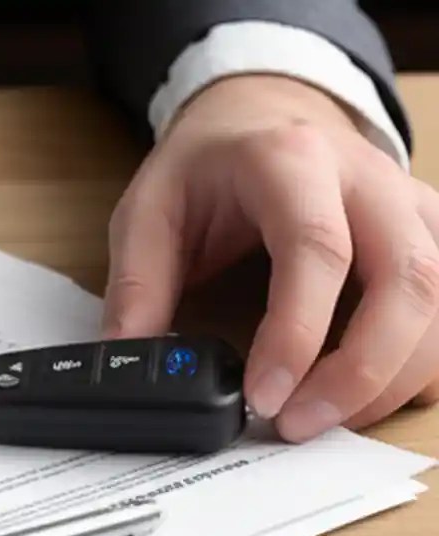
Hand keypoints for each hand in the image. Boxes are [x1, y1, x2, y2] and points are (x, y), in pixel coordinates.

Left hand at [104, 74, 438, 441]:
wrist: (260, 110)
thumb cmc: (207, 164)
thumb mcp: (148, 210)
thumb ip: (138, 287)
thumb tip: (129, 362)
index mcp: (291, 162)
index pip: (317, 250)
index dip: (298, 334)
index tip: (265, 396)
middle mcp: (369, 180)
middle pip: (408, 281)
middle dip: (362, 371)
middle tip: (300, 424)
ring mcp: (410, 207)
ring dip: (394, 376)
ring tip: (325, 419)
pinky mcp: (429, 235)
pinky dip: (420, 362)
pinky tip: (370, 394)